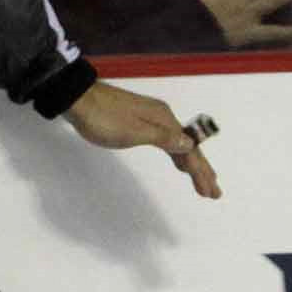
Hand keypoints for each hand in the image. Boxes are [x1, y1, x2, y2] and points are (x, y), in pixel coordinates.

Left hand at [68, 79, 222, 197]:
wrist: (77, 99)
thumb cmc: (103, 118)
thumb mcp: (133, 132)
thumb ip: (162, 138)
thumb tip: (190, 144)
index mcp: (164, 120)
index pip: (190, 150)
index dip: (201, 172)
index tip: (210, 192)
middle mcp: (162, 117)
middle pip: (189, 147)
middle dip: (202, 171)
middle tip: (214, 192)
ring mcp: (151, 118)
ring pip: (178, 144)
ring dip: (191, 164)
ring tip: (202, 181)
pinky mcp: (139, 120)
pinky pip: (167, 141)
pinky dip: (176, 154)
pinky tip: (178, 161)